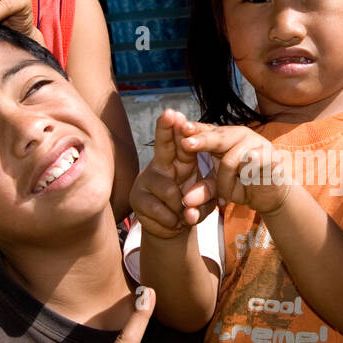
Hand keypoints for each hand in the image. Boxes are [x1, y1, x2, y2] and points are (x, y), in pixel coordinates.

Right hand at [129, 109, 212, 238]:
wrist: (172, 228)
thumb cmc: (190, 207)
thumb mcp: (206, 202)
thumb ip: (204, 200)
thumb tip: (189, 210)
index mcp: (182, 160)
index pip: (182, 141)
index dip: (180, 129)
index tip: (179, 115)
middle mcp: (163, 165)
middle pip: (163, 145)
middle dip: (166, 129)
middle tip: (169, 114)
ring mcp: (148, 180)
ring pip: (168, 189)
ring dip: (180, 207)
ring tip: (183, 213)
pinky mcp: (137, 198)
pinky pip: (159, 209)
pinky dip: (171, 220)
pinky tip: (172, 221)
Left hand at [177, 124, 291, 214]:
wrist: (271, 196)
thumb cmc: (242, 186)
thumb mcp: (218, 188)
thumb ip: (202, 190)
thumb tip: (187, 201)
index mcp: (224, 137)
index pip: (207, 130)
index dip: (194, 129)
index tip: (179, 127)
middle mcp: (240, 135)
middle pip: (218, 135)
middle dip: (201, 140)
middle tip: (185, 144)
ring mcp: (257, 142)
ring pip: (231, 158)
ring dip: (224, 181)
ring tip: (224, 197)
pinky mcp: (270, 155)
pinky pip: (250, 165)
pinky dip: (242, 181)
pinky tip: (241, 189)